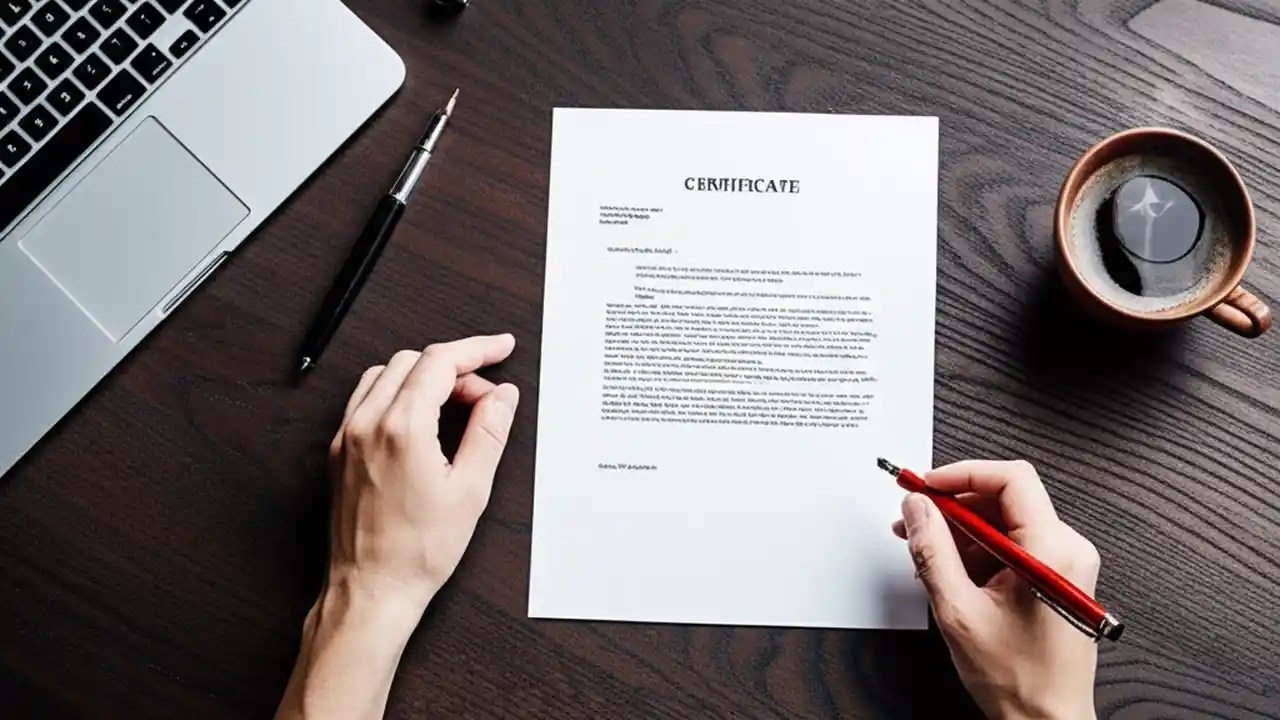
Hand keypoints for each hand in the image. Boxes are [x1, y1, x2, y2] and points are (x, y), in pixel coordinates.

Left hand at [277, 335, 519, 719]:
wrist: (371, 590)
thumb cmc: (417, 552)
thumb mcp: (471, 490)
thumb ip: (489, 432)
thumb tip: (502, 395)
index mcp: (401, 428)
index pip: (440, 361)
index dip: (476, 349)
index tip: (501, 348)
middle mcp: (367, 424)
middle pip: (413, 361)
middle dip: (454, 367)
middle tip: (485, 397)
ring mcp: (346, 436)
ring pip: (385, 374)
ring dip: (423, 377)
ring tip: (455, 408)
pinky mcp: (338, 451)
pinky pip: (366, 399)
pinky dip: (397, 393)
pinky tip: (421, 420)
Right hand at [891, 460, 1099, 719]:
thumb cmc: (1019, 679)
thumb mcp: (959, 611)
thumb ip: (933, 551)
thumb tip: (917, 508)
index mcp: (1052, 552)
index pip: (1011, 479)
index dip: (962, 474)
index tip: (926, 485)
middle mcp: (1067, 550)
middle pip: (1005, 498)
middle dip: (953, 504)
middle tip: (914, 516)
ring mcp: (1064, 563)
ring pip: (1005, 521)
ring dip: (961, 530)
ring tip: (924, 551)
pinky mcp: (1055, 576)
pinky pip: (1012, 543)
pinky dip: (976, 549)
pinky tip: (948, 570)